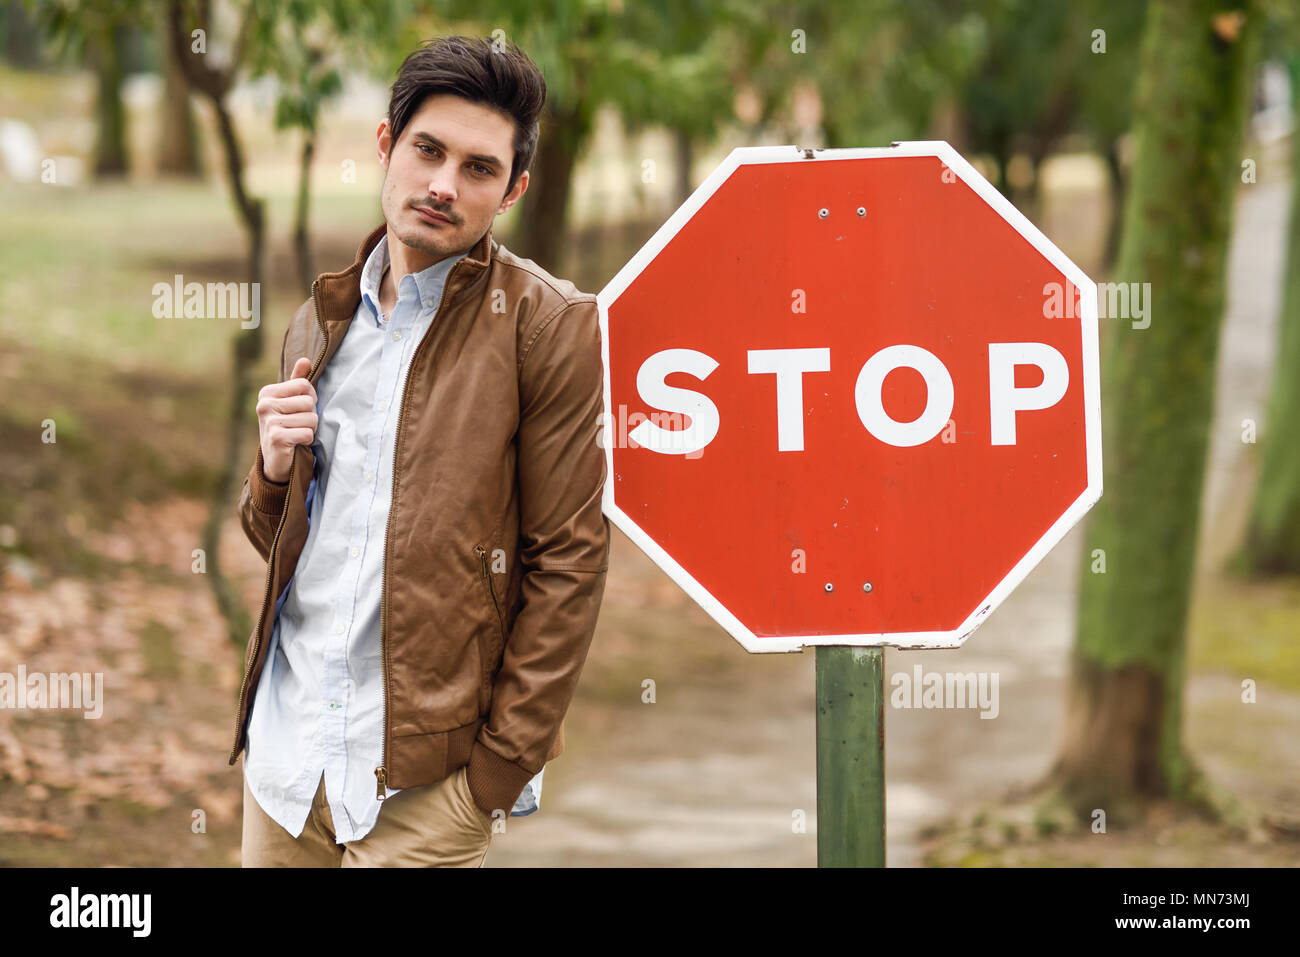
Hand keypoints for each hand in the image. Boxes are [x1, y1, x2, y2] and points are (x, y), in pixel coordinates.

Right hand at [257, 356, 317, 483]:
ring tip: (295, 434)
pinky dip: (306, 440)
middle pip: (309, 402)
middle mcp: (264, 405)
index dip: (310, 398)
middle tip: (297, 424)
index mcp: (267, 392)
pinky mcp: (276, 438)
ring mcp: (269, 422)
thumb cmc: (286, 426)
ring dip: (309, 429)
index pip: (304, 385)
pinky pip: (308, 433)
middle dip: (310, 415)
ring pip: (311, 418)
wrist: (276, 459)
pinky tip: (295, 443)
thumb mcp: (290, 402)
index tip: (299, 409)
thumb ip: (297, 381)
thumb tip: (305, 359)